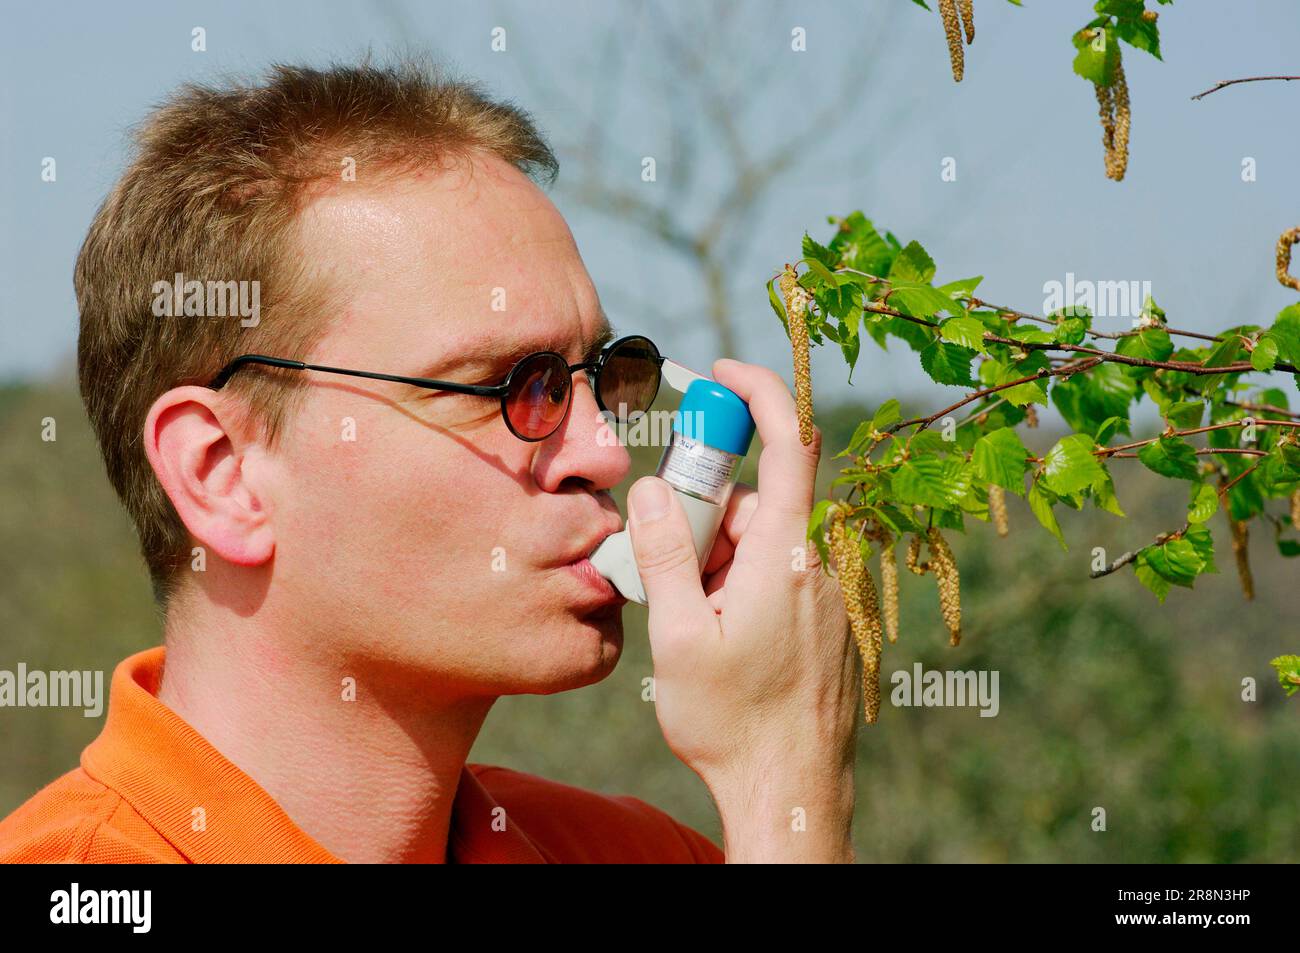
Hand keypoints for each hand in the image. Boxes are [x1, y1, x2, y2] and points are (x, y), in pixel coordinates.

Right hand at [626, 358, 859, 861]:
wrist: (790, 790)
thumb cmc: (733, 722)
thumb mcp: (678, 638)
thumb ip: (663, 556)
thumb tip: (648, 492)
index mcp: (788, 556)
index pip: (792, 442)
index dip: (760, 393)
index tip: (721, 375)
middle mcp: (817, 564)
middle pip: (759, 500)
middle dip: (706, 516)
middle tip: (668, 569)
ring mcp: (825, 593)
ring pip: (764, 541)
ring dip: (719, 560)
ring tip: (689, 622)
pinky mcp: (824, 618)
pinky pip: (778, 573)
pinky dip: (739, 582)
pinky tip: (715, 634)